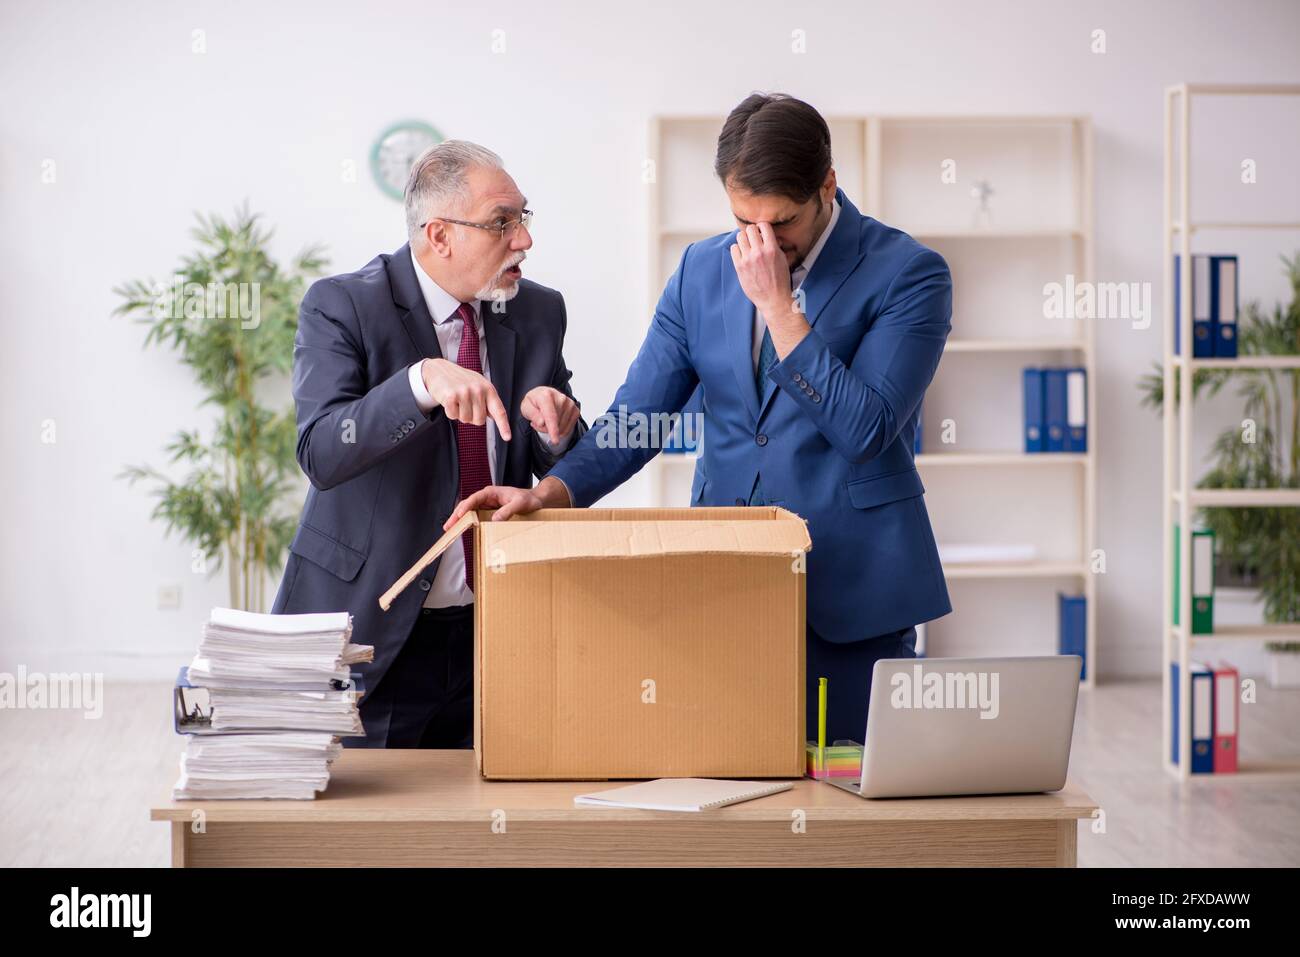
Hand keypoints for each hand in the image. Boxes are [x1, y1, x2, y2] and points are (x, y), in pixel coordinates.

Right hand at [420, 358, 511, 439]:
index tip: (507, 437)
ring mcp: (464, 392)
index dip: (503, 426)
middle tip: (465, 404)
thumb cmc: (461, 380)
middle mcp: (478, 390)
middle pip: (479, 420)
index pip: (499, 411)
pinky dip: (450, 412)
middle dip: (471, 417)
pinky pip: (453, 416)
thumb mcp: (479, 385)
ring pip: (466, 420)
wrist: (440, 369)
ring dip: (460, 414)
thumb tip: (497, 417)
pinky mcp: (451, 396)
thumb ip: (488, 401)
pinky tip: (449, 401)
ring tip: (457, 401)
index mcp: (488, 389)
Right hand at [443, 476, 571, 527]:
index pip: (473, 499)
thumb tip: (494, 520)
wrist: (536, 501)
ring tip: (451, 530)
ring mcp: (487, 505)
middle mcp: (487, 498)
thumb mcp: (520, 504)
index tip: (458, 516)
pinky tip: (465, 531)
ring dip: (461, 520)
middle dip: (457, 515)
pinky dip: (469, 524)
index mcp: (491, 492)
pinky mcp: (490, 513)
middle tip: (448, 527)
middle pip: (467, 506)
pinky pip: (477, 517)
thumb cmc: (529, 500)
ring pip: (470, 512)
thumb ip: (508, 510)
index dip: (464, 508)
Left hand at [520, 386, 579, 444]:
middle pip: (555, 424)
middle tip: (538, 422)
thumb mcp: (526, 407)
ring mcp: (570, 404)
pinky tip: (555, 422)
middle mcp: (561, 398)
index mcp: (546, 395)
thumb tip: (541, 422)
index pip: (551, 415)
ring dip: (553, 429)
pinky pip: (568, 428)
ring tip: (546, 421)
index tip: (555, 440)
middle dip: (545, 429)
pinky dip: (561, 430)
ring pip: (562, 427)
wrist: (543, 396)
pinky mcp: (575, 410)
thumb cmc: (535, 402)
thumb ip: (532, 414)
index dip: (553, 429)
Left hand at [730, 222, 794, 319]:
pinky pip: (733, 249)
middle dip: (752, 232)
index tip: (761, 232)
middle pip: (749, 229)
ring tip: (747, 246)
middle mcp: (759, 252)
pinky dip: (737, 249)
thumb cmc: (780, 281)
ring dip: (744, 239)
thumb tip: (770, 237)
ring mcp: (748, 259)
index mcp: (772, 249)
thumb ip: (775, 246)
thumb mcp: (782, 260)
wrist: (773, 299)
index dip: (762, 227)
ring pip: (740, 237)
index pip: (763, 225)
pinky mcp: (739, 267)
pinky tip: (742, 254)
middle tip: (753, 239)